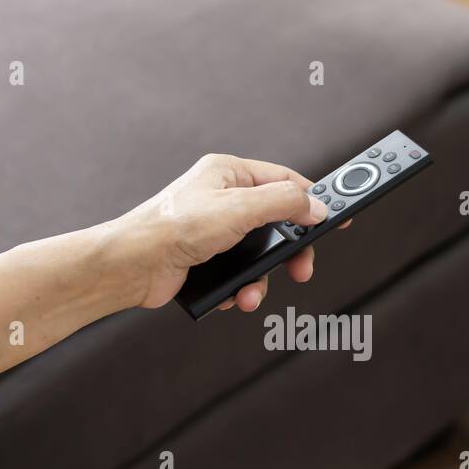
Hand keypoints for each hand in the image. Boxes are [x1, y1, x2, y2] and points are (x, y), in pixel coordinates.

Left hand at [115, 153, 349, 311]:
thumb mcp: (239, 209)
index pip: (285, 181)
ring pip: (258, 255)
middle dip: (288, 252)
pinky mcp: (205, 259)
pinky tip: (229, 295)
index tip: (338, 215)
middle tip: (301, 269)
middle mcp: (222, 199)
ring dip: (260, 279)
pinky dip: (238, 288)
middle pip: (276, 223)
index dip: (313, 199)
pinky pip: (237, 273)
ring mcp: (213, 230)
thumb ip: (283, 204)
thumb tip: (317, 206)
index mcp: (229, 173)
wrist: (131, 266)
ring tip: (251, 294)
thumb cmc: (171, 227)